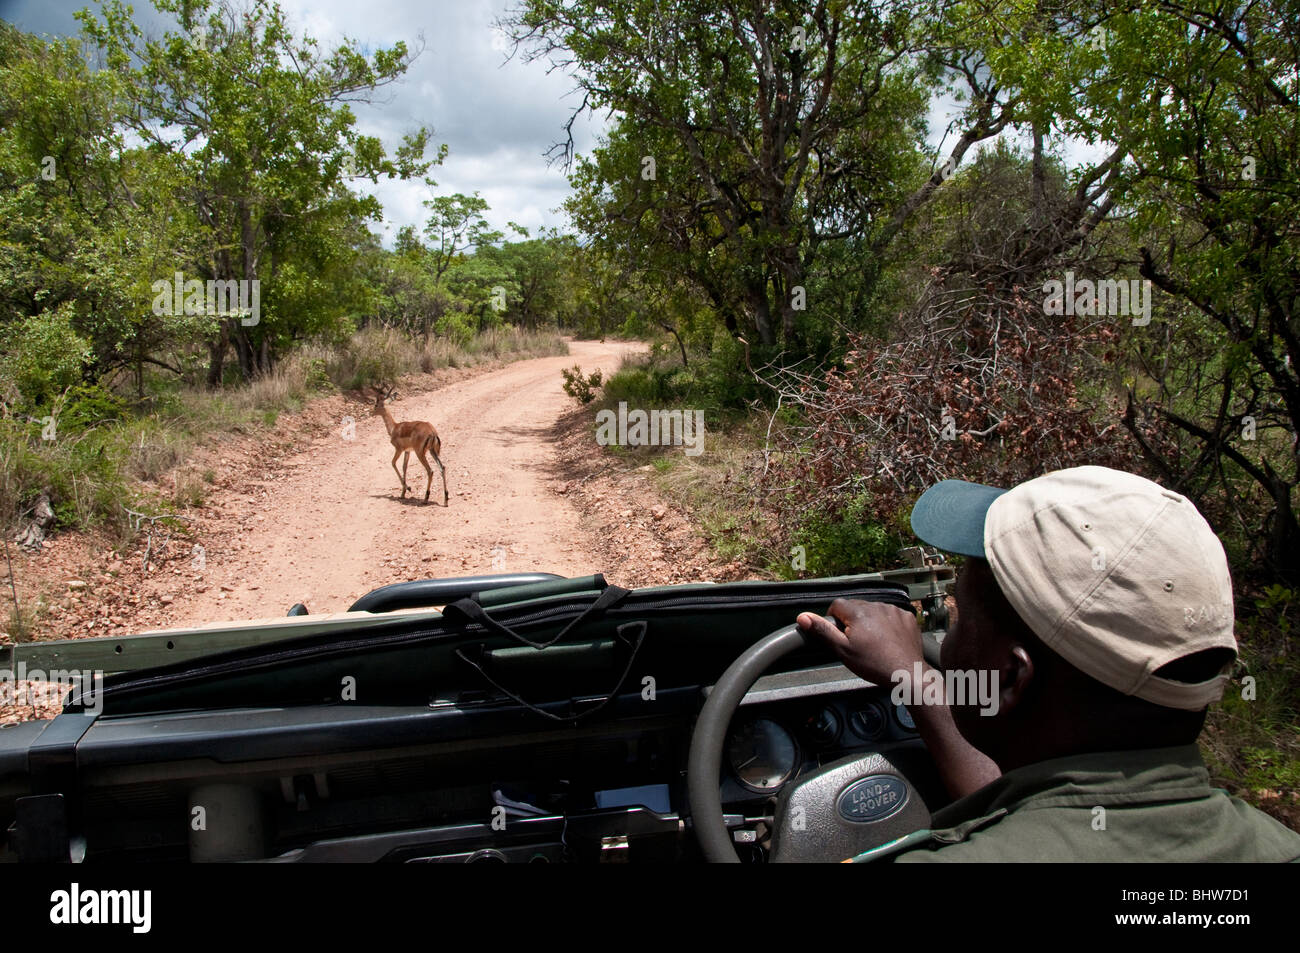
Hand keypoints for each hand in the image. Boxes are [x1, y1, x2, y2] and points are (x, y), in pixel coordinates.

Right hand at [796, 598, 922, 686]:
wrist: (907, 673)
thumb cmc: (873, 664)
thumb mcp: (842, 650)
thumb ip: (822, 631)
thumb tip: (802, 617)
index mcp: (858, 612)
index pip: (837, 605)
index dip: (834, 618)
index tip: (839, 633)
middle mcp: (876, 606)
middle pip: (856, 607)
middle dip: (852, 620)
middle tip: (855, 641)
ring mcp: (894, 610)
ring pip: (874, 610)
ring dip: (870, 620)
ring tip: (873, 642)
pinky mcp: (907, 617)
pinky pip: (891, 614)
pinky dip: (888, 623)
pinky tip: (888, 639)